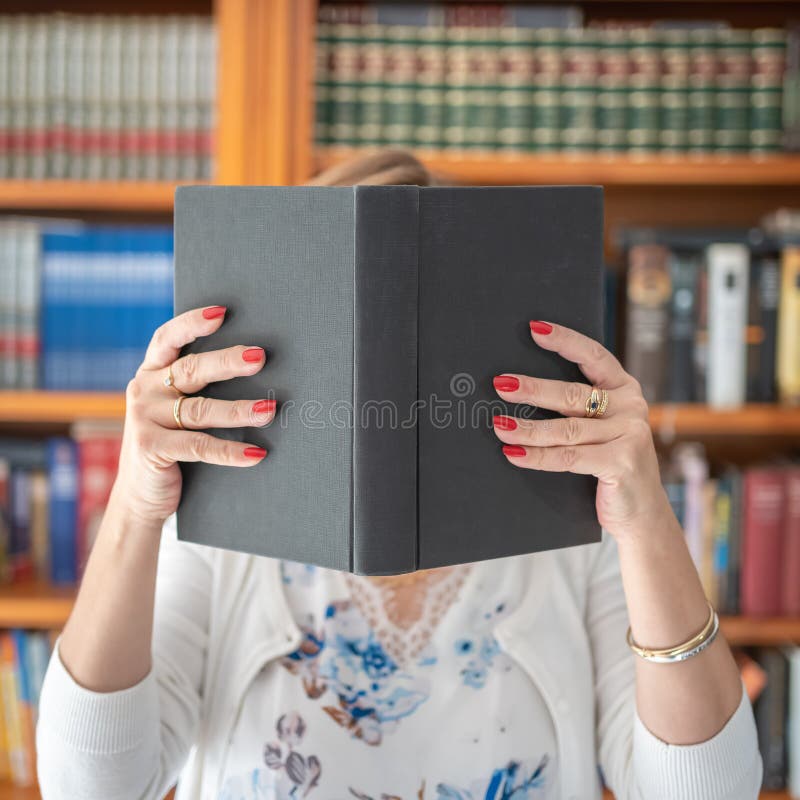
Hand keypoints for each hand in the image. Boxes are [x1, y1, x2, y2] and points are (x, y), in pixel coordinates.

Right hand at [114, 305, 275, 524]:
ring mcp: (145, 419)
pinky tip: (256, 452)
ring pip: (201, 410)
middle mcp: (144, 390)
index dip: (192, 323)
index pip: (168, 338)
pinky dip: (230, 451)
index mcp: (151, 372)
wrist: (140, 495)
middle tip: (259, 357)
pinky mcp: (151, 448)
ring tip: (269, 409)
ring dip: (239, 411)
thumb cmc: (171, 443)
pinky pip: (199, 447)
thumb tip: (256, 364)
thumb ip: (198, 387)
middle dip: (228, 362)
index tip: (221, 312)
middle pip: (192, 370)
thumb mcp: (177, 409)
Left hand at [491, 320, 670, 542]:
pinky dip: (537, 457)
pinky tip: (513, 454)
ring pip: (566, 429)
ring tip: (499, 425)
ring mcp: (629, 435)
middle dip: (533, 388)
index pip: (594, 356)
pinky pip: (568, 457)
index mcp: (624, 390)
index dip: (565, 341)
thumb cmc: (609, 464)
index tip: (535, 328)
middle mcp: (631, 407)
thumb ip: (576, 410)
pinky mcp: (622, 463)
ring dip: (527, 427)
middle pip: (573, 394)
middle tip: (500, 384)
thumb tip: (518, 389)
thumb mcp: (598, 430)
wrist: (641, 512)